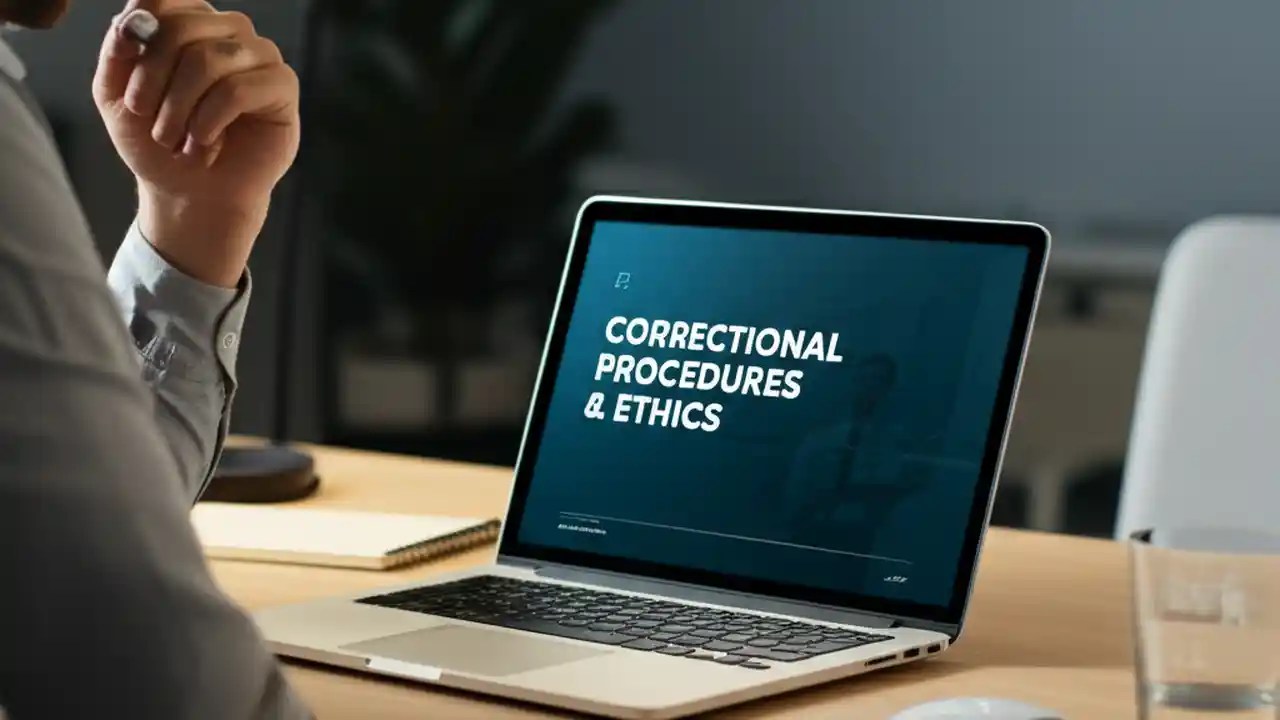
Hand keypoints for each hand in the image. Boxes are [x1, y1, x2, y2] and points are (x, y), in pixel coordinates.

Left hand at [93, 0, 300, 286]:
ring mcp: (259, 55)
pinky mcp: (282, 86)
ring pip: (210, 60)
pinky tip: (204, 143)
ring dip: (180, 109)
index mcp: (189, 20)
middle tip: (149, 120)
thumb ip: (117, 51)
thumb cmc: (158, 143)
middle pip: (180, 29)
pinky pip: (240, 90)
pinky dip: (210, 122)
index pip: (160, 0)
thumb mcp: (118, 96)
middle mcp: (228, 29)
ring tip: (175, 139)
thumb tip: (132, 18)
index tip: (131, 90)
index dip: (138, 39)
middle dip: (154, 83)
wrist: (192, 193)